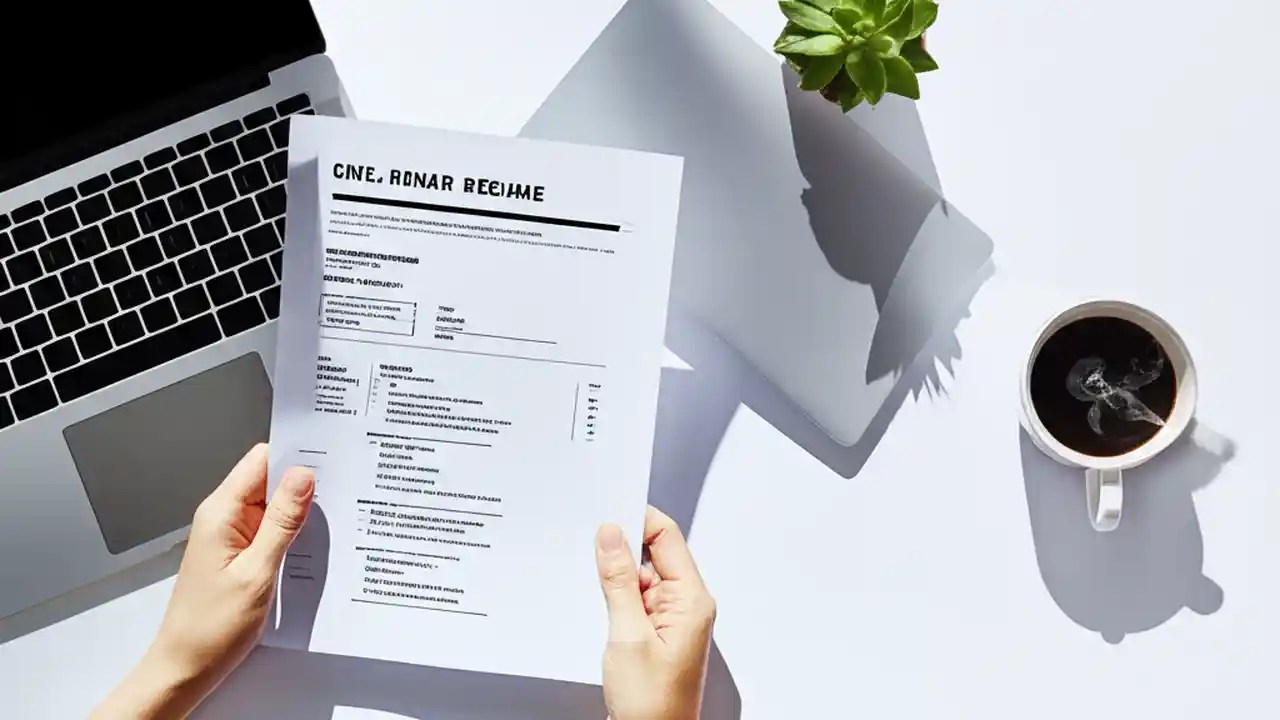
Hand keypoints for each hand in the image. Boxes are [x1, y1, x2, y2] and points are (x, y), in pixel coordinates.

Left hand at [90, 444, 314, 719]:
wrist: (185, 667)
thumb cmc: (211, 628)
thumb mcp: (257, 572)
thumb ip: (282, 523)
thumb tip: (304, 477)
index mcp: (221, 512)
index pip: (261, 460)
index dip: (295, 455)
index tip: (330, 459)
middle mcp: (223, 517)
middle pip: (270, 479)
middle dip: (304, 483)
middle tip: (341, 492)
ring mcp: (231, 535)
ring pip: (273, 505)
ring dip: (300, 511)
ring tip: (333, 519)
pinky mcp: (239, 553)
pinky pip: (270, 529)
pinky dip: (292, 532)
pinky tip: (312, 544)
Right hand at [595, 507, 716, 719]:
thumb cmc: (652, 704)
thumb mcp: (627, 635)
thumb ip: (618, 582)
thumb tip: (611, 536)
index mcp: (691, 599)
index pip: (667, 536)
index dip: (638, 517)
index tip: (607, 509)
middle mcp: (687, 604)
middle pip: (653, 553)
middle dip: (621, 547)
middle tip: (589, 543)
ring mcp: (671, 618)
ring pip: (640, 576)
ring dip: (615, 576)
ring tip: (591, 583)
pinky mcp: (656, 632)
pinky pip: (635, 599)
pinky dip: (616, 596)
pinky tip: (598, 603)